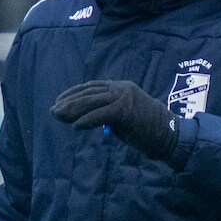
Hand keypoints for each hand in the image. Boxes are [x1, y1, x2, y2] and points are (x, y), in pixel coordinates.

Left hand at [51, 80, 177, 159]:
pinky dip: (87, 120)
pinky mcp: (126, 110)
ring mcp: (123, 97)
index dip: (73, 93)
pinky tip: (75, 126)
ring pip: (92, 101)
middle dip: (68, 102)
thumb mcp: (121, 116)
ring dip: (72, 109)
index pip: (91, 87)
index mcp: (119, 87)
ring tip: (58, 116)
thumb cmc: (144, 128)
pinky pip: (101, 114)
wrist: (167, 134)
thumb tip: (80, 118)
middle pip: (88, 93)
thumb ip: (104, 112)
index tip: (59, 101)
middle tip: (53, 111)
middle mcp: (120, 88)